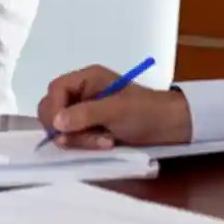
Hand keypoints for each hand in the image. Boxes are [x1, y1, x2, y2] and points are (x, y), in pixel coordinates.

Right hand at [36, 65, 191, 149]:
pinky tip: (106, 144)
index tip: (63, 130)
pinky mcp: (90, 129)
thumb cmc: (146, 111)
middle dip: (67, 129)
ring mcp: (85, 112)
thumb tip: (56, 122)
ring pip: (63, 128)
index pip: (55, 90)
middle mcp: (81, 93)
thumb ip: (85, 114)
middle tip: (88, 140)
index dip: (55, 110)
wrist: (170, 127)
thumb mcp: (116, 110)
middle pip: (53, 110)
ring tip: (105, 142)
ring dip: (80, 140)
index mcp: (86, 79)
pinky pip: (74, 138)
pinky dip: (86, 145)